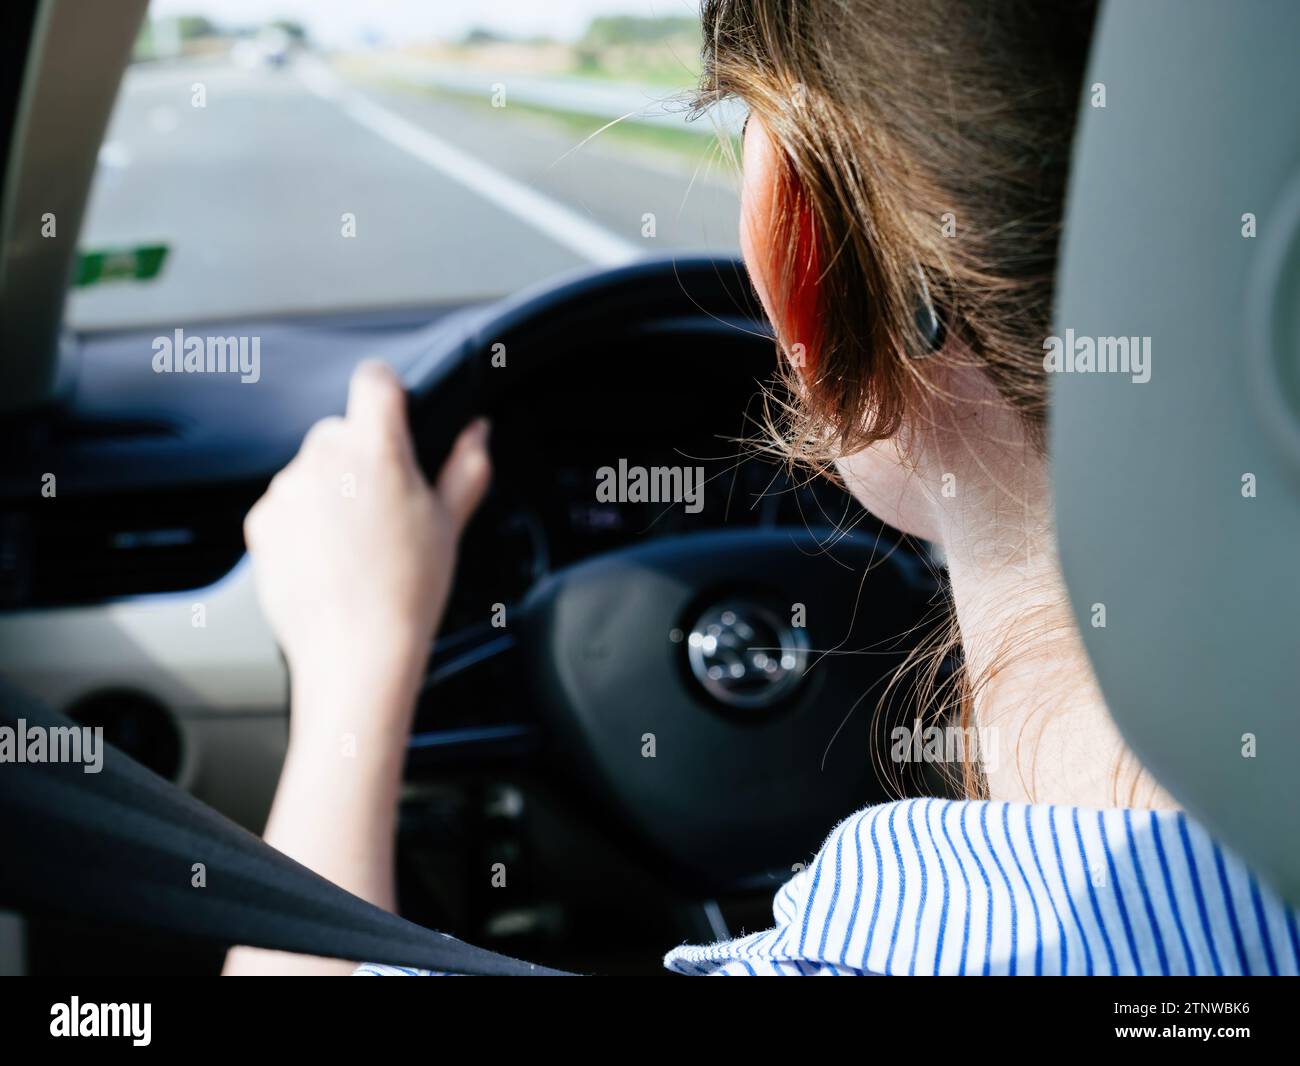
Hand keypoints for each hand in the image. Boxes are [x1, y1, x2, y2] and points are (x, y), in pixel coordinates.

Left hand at [244, 360, 490, 740]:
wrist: (355, 651)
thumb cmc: (408, 591)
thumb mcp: (449, 524)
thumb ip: (466, 466)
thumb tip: (477, 431)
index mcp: (377, 451)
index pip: (374, 380)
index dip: (387, 391)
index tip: (393, 409)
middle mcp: (325, 460)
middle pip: (341, 431)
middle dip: (360, 458)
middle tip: (385, 508)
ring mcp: (288, 489)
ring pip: (312, 470)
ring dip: (330, 492)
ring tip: (357, 545)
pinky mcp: (261, 520)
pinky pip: (286, 505)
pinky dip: (304, 523)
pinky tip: (330, 559)